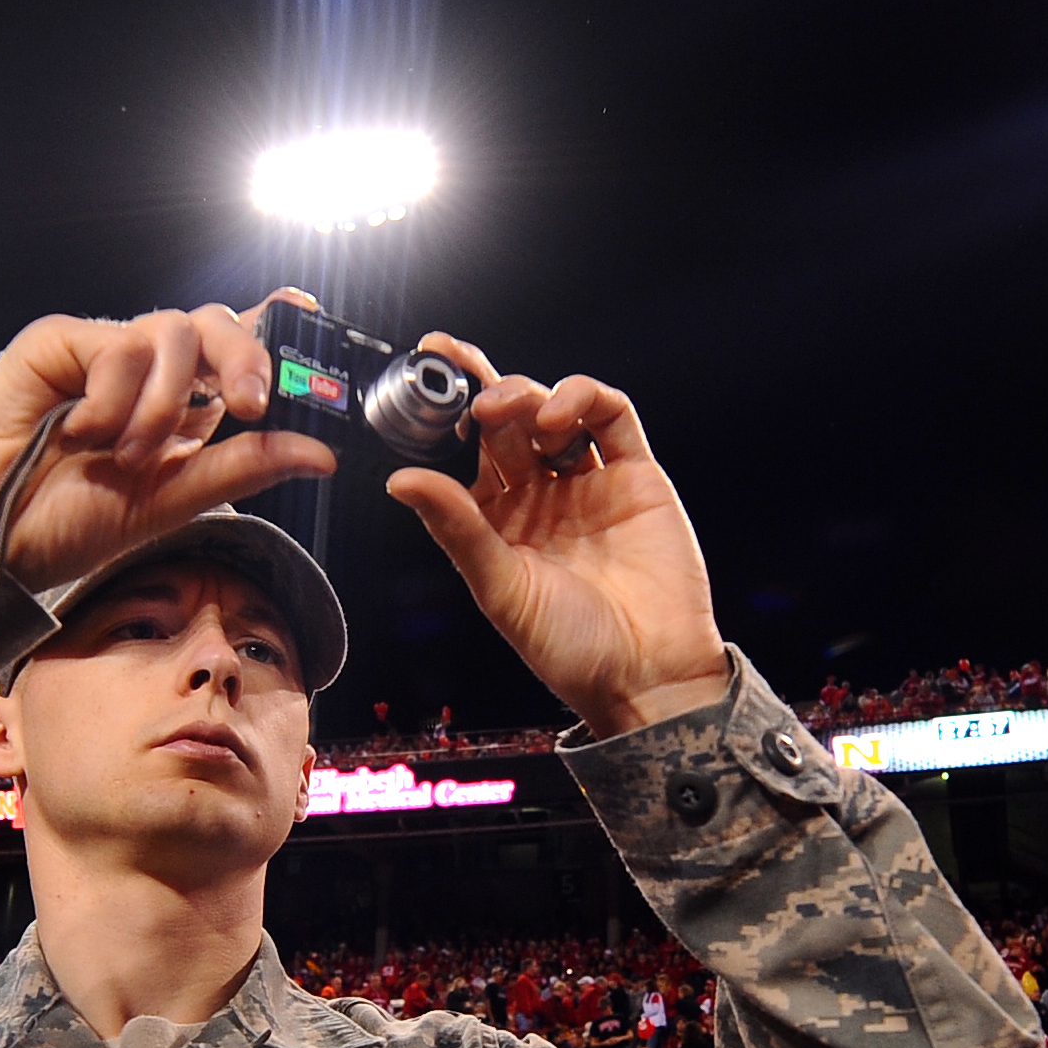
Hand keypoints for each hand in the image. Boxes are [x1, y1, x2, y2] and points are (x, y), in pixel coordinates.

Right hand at [0, 299, 332, 597]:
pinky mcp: (60, 342)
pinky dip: (114, 398)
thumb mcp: (170, 500)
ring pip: (171, 331)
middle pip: (213, 323)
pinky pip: (116, 345)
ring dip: (164, 402)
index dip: (273, 330)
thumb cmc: (64, 523)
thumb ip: (241, 468)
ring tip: (129, 456)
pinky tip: (80, 435)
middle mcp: (144, 373)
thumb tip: (320, 453)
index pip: (235, 349)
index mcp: (179, 408)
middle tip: (253, 404)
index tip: (312, 324)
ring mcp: (101, 352)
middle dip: (246, 357)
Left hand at [386, 342, 727, 735]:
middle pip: (510, 422)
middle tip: (466, 393)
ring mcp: (589, 482)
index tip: (426, 372)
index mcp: (500, 522)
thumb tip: (399, 480)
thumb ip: (456, 527)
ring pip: (555, 411)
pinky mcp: (637, 476)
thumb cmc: (571, 649)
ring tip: (510, 412)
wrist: (647, 675)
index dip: (449, 410)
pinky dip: (583, 399)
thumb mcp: (499, 587)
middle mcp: (542, 496)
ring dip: (528, 396)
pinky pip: (612, 418)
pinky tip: (556, 416)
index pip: (471, 450)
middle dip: (485, 394)